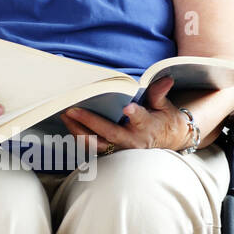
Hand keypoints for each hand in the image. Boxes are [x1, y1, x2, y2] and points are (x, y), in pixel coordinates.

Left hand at [60, 76, 190, 153]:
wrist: (168, 142)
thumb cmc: (164, 121)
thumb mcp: (165, 106)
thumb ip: (159, 93)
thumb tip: (166, 80)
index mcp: (147, 127)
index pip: (141, 119)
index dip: (135, 114)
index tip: (128, 108)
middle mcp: (132, 141)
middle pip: (109, 134)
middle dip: (89, 122)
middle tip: (72, 110)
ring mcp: (121, 150)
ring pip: (97, 145)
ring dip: (79, 132)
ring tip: (65, 117)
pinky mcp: (113, 154)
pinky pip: (93, 148)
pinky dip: (80, 138)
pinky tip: (69, 126)